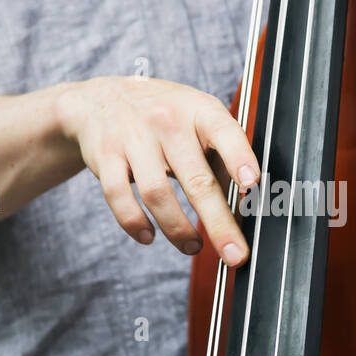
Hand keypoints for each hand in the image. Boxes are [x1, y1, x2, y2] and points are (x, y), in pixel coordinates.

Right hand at [56, 76, 258, 262]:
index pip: (224, 132)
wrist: (101, 99)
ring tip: (193, 247)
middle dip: (219, 223)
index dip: (239, 158)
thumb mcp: (199, 120)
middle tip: (235, 255)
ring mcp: (133, 138)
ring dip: (178, 229)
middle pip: (196, 179)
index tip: (253, 184)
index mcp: (199, 111)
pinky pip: (118, 197)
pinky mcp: (105, 157)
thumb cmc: (165, 117)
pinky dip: (134, 222)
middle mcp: (167, 121)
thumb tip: (243, 211)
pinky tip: (148, 236)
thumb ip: (222, 160)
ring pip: (156, 194)